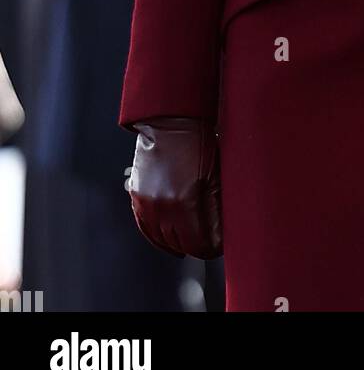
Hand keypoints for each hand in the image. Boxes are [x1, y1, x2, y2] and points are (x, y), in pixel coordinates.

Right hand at [126, 117, 222, 258]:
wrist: (170, 122)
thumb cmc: (198, 144)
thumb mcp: (215, 175)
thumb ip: (216, 208)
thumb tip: (221, 233)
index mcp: (186, 201)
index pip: (201, 244)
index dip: (214, 246)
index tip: (221, 243)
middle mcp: (164, 207)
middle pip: (183, 245)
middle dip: (199, 245)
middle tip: (210, 241)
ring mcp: (148, 204)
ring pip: (164, 241)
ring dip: (180, 244)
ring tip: (193, 241)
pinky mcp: (138, 199)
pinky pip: (147, 230)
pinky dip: (160, 238)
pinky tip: (170, 241)